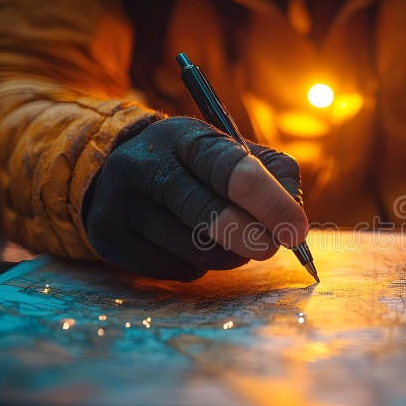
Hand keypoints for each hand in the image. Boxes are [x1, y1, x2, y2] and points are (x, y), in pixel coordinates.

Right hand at [84, 117, 307, 280]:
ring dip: (230, 255)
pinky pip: (175, 269)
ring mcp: (121, 203)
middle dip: (249, 236)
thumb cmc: (195, 166)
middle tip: (272, 248)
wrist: (116, 172)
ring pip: (195, 250)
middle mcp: (145, 165)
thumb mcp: (230, 151)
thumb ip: (273, 174)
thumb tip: (295, 216)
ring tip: (235, 241)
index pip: (228, 167)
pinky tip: (192, 246)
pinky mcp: (109, 238)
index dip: (268, 200)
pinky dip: (199, 267)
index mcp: (184, 136)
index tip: (296, 228)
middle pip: (206, 213)